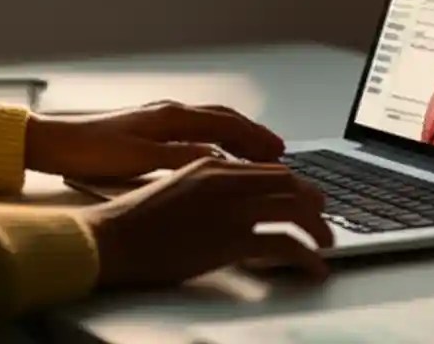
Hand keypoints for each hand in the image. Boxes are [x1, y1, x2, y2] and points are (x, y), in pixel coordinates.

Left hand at [25, 101, 284, 181]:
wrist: (52, 141)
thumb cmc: (91, 150)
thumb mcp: (140, 158)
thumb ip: (181, 157)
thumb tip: (219, 157)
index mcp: (172, 116)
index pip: (227, 124)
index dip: (256, 138)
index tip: (278, 152)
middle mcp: (170, 111)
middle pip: (223, 119)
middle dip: (252, 134)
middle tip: (277, 152)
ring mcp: (159, 117)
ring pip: (210, 123)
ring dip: (235, 136)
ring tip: (253, 153)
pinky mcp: (148, 127)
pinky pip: (195, 129)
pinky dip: (215, 139)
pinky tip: (214, 153)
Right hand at [82, 158, 334, 287]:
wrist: (106, 239)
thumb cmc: (133, 222)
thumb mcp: (177, 189)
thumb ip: (210, 189)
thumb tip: (238, 203)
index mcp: (212, 166)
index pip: (270, 169)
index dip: (297, 186)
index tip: (307, 201)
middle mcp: (226, 180)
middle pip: (290, 184)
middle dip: (316, 204)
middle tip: (324, 222)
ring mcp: (229, 209)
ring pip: (295, 210)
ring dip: (319, 229)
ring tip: (327, 246)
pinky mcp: (228, 240)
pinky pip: (283, 244)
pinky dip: (306, 256)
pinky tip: (313, 268)